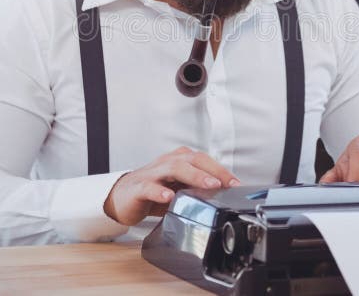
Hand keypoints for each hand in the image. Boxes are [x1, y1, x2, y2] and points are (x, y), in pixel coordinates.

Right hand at [103, 146, 239, 225]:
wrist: (122, 198)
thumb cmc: (154, 192)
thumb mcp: (179, 190)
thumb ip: (197, 189)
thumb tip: (223, 195)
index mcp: (179, 161)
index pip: (203, 160)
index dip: (221, 170)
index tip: (236, 183)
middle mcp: (167, 163)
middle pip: (192, 159)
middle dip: (211, 170)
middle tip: (226, 183)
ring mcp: (153, 174)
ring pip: (174, 168)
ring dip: (194, 176)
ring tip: (208, 186)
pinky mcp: (139, 188)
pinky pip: (150, 187)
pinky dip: (160, 191)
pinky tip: (169, 197)